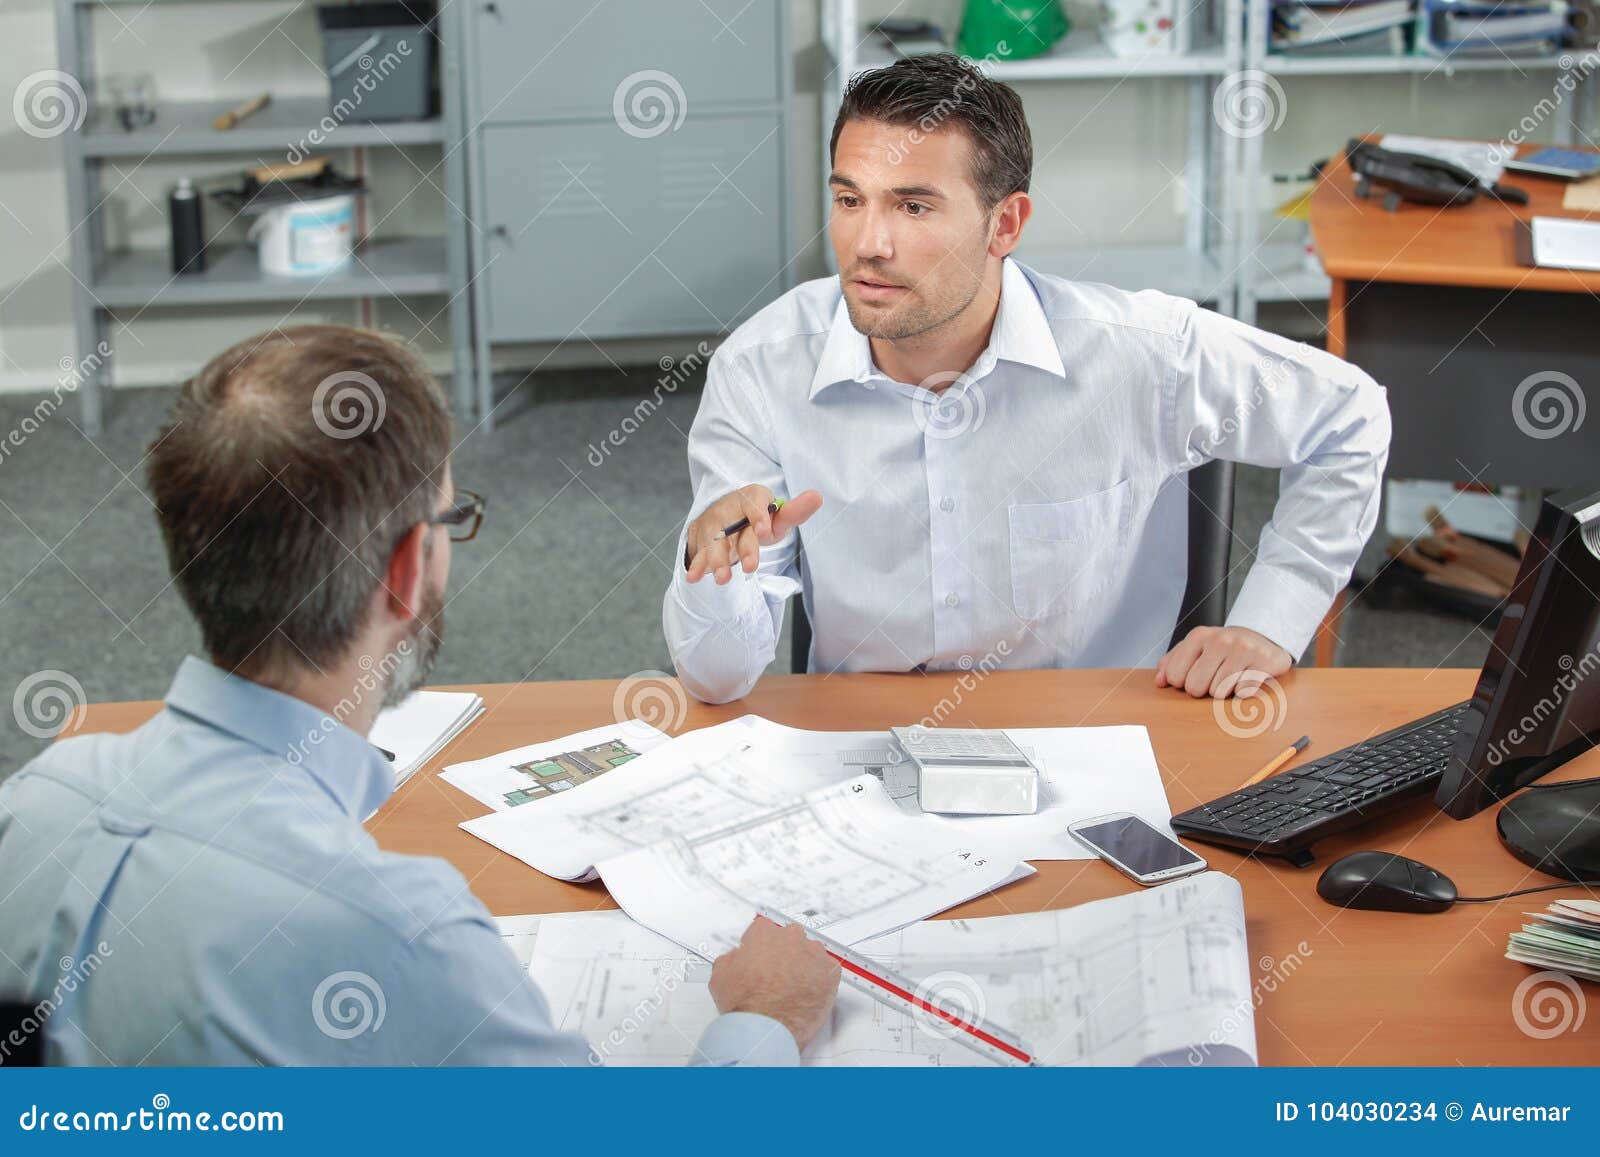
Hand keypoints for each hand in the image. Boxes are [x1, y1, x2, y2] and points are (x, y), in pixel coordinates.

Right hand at [684, 485, 822, 584]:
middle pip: (734, 527)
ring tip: (723, 579)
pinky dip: (696, 565)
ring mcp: (714, 524)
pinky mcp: (702, 539)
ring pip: (715, 542)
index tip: (764, 530)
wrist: (729, 518)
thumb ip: (795, 512)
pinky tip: (694, 577)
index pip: (754, 503)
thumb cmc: (759, 519)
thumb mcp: (778, 517)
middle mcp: (730, 508)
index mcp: (752, 498)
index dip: (759, 516)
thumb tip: (817, 497)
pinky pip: (699, 552)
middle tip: (752, 568)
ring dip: (717, 560)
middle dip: (743, 548)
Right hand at [708, 916, 840, 1050]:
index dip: (760, 947)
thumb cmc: (746, 1003)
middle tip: (777, 975)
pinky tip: (808, 994)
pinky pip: (828, 970)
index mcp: (764, 933)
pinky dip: (820, 980)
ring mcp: (813, 953)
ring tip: (794, 988)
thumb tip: (737, 958)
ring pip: (811, 953)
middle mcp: (791, 937)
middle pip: (790, 938)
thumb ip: (732, 958)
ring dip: (804, 965)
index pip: (764, 930)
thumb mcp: (721, 975)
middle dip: (784, 954)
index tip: (761, 959)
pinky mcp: (830, 972)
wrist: (767, 1028)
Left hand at [1156, 625, 1292, 698]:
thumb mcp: (1196, 650)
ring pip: (1219, 692)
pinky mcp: (1264, 661)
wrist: (1264, 641)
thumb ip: (1172, 663)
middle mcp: (1220, 639)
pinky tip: (1248, 679)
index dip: (1184, 683)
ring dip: (1226, 691)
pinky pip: (1243, 692)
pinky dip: (1245, 692)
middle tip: (1217, 678)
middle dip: (1204, 689)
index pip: (1175, 676)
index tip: (1197, 675)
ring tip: (1233, 677)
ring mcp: (1243, 649)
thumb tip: (1160, 682)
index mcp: (1198, 636)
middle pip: (1195, 687)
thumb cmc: (1224, 650)